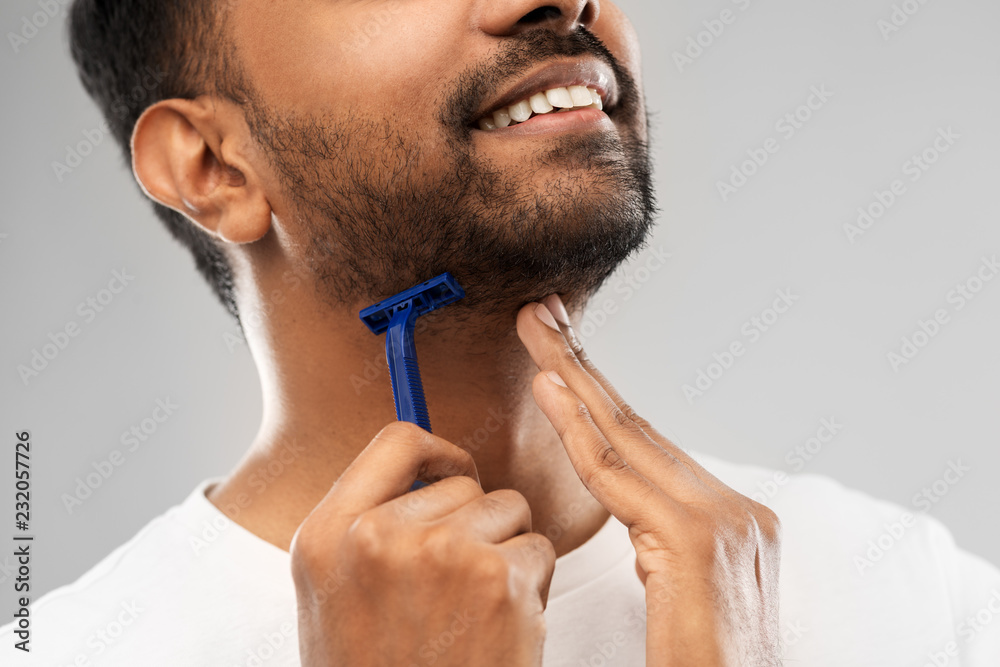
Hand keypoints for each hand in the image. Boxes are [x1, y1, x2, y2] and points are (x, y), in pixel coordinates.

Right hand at [290, 422, 555, 666]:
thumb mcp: (336, 593)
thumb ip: (367, 523)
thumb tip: (428, 462)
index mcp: (327, 534)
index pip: (397, 440)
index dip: (436, 451)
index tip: (452, 472)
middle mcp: (378, 534)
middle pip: (463, 481)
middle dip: (476, 521)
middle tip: (457, 585)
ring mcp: (440, 552)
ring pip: (509, 509)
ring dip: (507, 551)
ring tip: (475, 609)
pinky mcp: (497, 580)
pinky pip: (538, 548)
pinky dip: (531, 585)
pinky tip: (500, 629)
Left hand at [516, 295, 781, 666]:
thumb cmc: (707, 664)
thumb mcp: (683, 592)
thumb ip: (664, 546)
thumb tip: (636, 524)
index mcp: (729, 515)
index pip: (650, 442)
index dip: (600, 395)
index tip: (563, 357)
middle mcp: (732, 506)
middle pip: (638, 423)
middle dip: (583, 365)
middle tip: (544, 316)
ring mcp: (719, 518)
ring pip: (627, 435)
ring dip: (573, 376)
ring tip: (537, 332)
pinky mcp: (695, 540)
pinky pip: (618, 477)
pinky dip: (577, 430)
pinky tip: (549, 388)